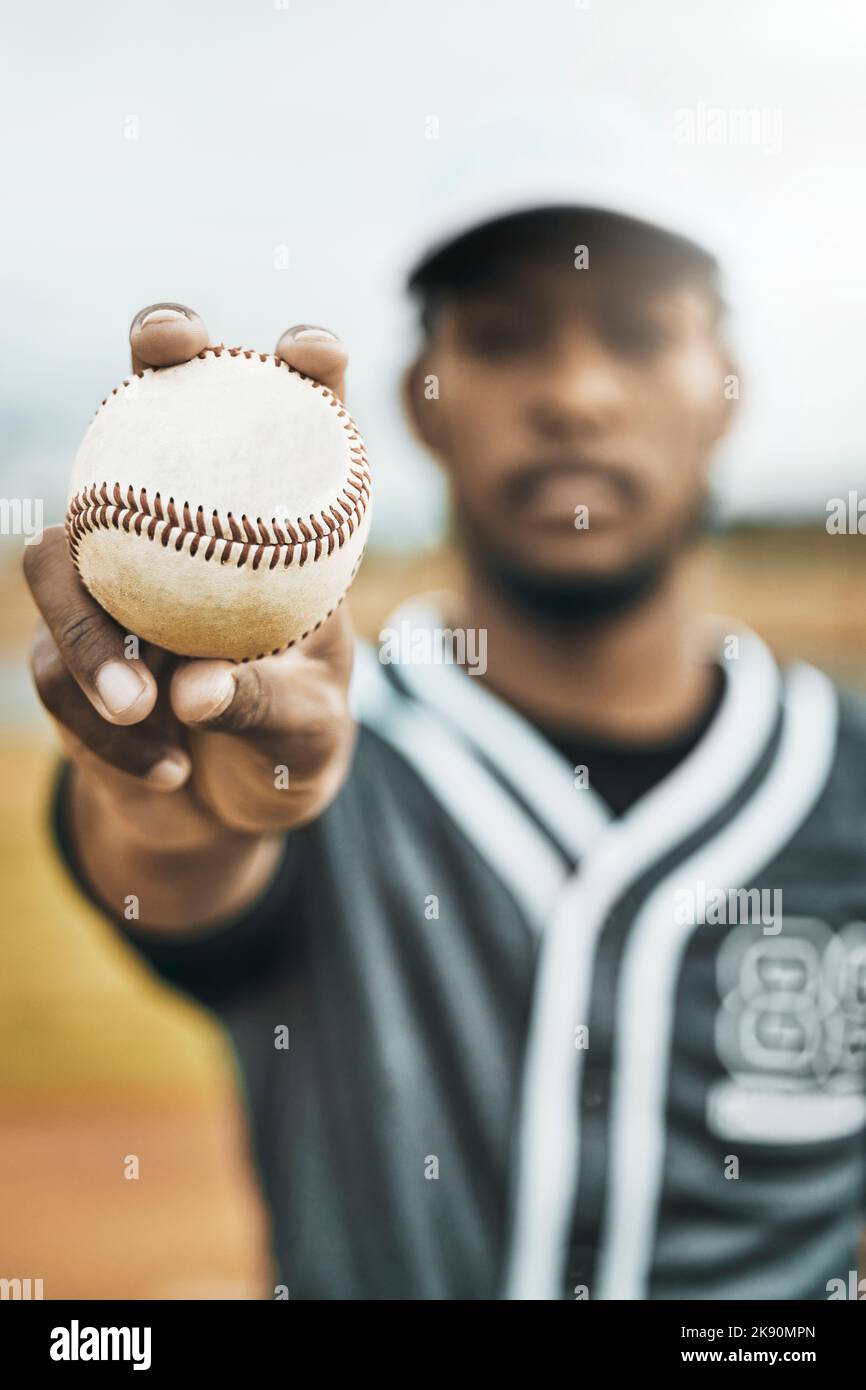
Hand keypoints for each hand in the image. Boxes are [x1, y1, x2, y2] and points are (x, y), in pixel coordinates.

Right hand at [26, 305, 356, 857]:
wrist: (222, 814)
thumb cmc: (290, 745)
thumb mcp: (308, 729)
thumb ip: (265, 704)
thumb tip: (193, 686)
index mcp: (258, 538)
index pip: (283, 427)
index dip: (299, 366)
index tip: (309, 351)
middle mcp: (174, 533)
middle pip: (148, 412)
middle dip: (157, 346)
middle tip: (169, 346)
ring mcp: (107, 584)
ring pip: (58, 557)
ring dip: (94, 631)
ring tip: (145, 705)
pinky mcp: (62, 651)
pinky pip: (56, 674)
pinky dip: (108, 730)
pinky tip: (166, 770)